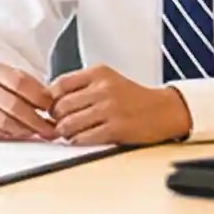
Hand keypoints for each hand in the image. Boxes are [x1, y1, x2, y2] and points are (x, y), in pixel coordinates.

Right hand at [0, 63, 57, 141]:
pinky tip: (22, 134)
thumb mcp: (18, 80)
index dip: (39, 97)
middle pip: (13, 105)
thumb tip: (57, 108)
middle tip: (50, 129)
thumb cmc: (7, 89)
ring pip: (4, 122)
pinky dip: (12, 136)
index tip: (51, 108)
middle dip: (36, 120)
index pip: (20, 83)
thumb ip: (36, 90)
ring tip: (38, 132)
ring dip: (26, 130)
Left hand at [48, 65, 191, 144]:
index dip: (50, 99)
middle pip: (61, 106)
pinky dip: (77, 141)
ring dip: (65, 132)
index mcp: (98, 73)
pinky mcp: (117, 128)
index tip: (51, 107)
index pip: (59, 84)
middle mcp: (103, 88)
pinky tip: (80, 139)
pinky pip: (85, 137)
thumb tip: (49, 98)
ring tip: (68, 133)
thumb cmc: (133, 97)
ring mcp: (110, 108)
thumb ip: (81, 85)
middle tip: (57, 124)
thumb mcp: (107, 80)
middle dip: (56, 118)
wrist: (164, 110)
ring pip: (70, 123)